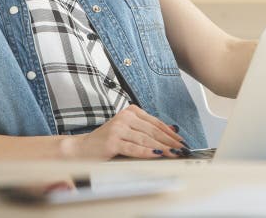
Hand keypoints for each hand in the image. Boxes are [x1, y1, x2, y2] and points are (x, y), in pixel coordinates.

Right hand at [62, 105, 187, 159]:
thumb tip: (173, 130)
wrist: (83, 148)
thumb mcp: (129, 130)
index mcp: (131, 111)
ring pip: (146, 139)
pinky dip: (148, 151)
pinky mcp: (113, 141)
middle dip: (170, 141)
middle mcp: (125, 117)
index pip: (155, 122)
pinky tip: (158, 154)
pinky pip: (134, 147)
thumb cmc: (107, 141)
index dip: (170, 132)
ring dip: (163, 148)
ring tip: (174, 154)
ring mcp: (118, 128)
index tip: (182, 141)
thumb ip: (147, 129)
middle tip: (182, 149)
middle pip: (153, 130)